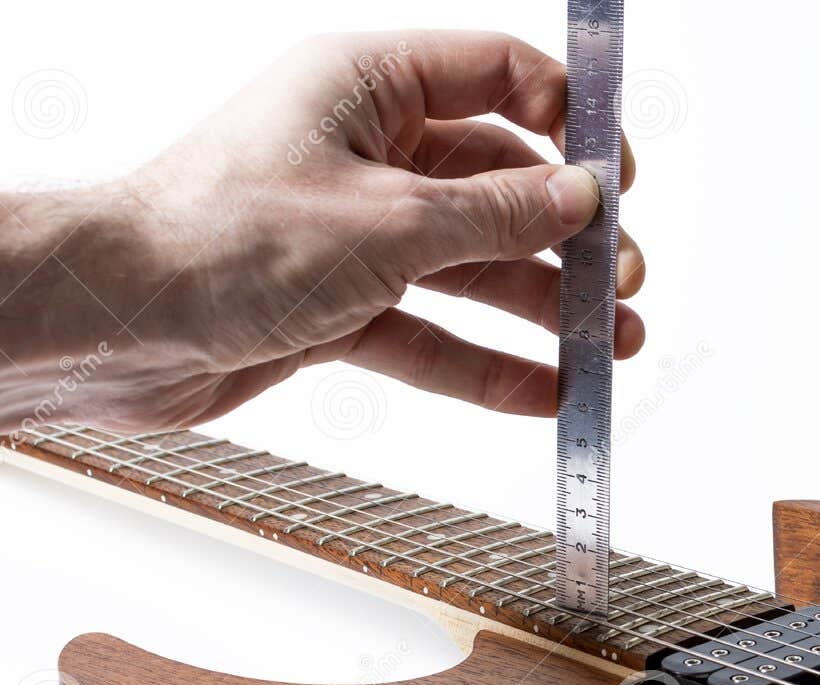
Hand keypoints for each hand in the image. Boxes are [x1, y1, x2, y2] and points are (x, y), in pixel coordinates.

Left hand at [0, 30, 644, 431]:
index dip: (569, 120)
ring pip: (472, 266)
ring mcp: (354, 233)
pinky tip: (543, 392)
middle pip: (498, 185)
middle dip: (568, 238)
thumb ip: (498, 213)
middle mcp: (366, 153)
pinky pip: (431, 334)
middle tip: (621, 282)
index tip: (618, 176)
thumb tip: (580, 199)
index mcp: (370, 88)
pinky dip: (484, 364)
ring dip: (542, 309)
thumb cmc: (221, 239)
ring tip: (608, 346)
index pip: (498, 77)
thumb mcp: (391, 222)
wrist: (117, 324)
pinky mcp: (338, 305)